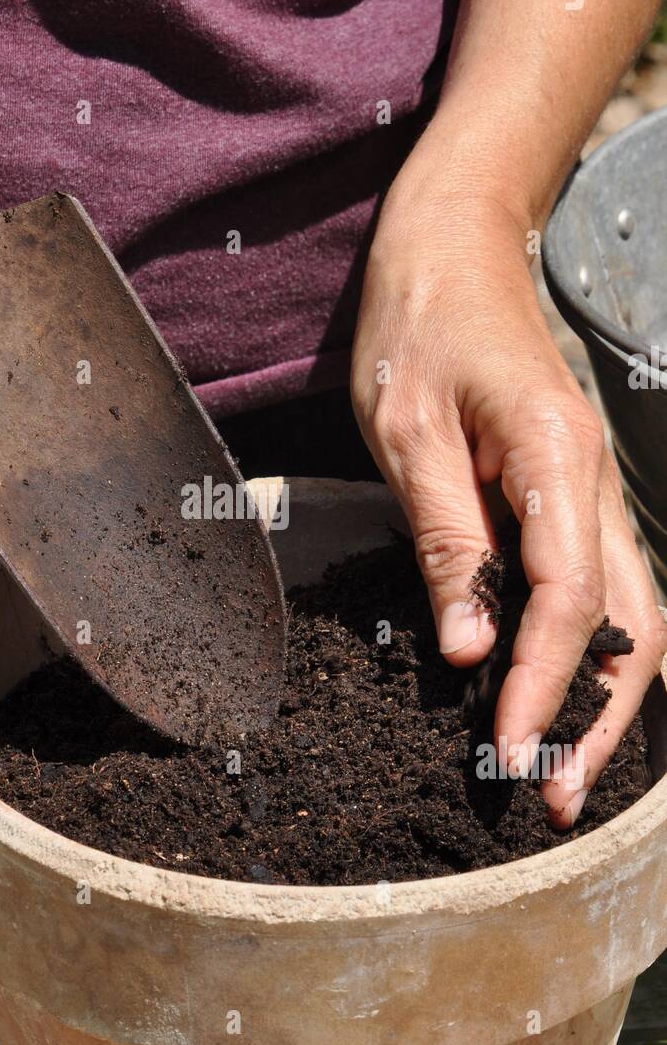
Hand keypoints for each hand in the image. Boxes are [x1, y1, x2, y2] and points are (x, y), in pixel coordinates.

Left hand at [351, 166, 666, 827]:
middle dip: (598, 721)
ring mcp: (594, 491)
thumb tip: (468, 650)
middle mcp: (597, 483)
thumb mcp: (409, 432)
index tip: (508, 752)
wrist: (454, 247)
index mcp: (559, 461)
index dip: (543, 686)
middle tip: (552, 797)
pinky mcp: (572, 496)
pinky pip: (604, 590)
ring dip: (604, 698)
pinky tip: (561, 697)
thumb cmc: (421, 324)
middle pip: (632, 625)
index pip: (570, 601)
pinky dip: (592, 655)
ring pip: (634, 615)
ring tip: (560, 770)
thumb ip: (446, 542)